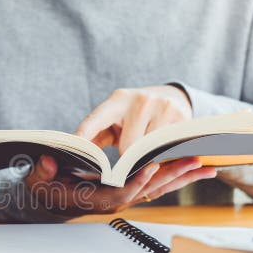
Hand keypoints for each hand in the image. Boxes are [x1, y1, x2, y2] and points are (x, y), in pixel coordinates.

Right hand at [25, 156, 216, 215]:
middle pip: (147, 191)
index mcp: (93, 200)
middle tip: (193, 161)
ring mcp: (125, 197)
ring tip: (206, 165)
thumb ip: (43, 171)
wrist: (51, 195)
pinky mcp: (131, 191)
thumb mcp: (39, 178)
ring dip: (181, 177)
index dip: (136, 181)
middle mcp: (113, 201)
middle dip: (170, 176)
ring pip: (157, 189)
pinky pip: (158, 185)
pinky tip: (197, 169)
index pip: (119, 194)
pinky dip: (177, 177)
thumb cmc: (46, 186)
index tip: (150, 165)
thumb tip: (48, 162)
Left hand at [76, 86, 192, 154]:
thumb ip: (95, 136)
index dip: (83, 134)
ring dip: (146, 154)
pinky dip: (163, 152)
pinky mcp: (181, 117)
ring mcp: (162, 106)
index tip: (72, 145)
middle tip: (132, 147)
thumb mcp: (114, 121)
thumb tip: (77, 155)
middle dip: (127, 155)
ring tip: (149, 143)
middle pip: (127, 147)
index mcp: (117, 100)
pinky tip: (164, 143)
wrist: (171, 97)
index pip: (96, 120)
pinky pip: (166, 148)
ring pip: (147, 150)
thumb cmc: (133, 116)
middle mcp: (140, 100)